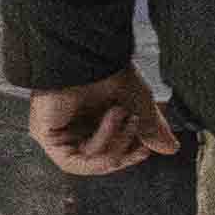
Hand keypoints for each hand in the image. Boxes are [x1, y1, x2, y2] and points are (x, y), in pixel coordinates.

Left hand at [28, 66, 184, 177]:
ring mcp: (55, 133)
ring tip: (123, 115)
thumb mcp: (136, 101)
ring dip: (115, 143)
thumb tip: (170, 148)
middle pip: (100, 162)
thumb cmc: (105, 68)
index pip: (107, 154)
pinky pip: (74, 161)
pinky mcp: (44, 135)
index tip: (147, 150)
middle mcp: (69, 128)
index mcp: (87, 119)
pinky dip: (99, 145)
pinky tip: (110, 119)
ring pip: (90, 164)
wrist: (88, 50)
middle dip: (125, 152)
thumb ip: (149, 127)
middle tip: (140, 136)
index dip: (128, 157)